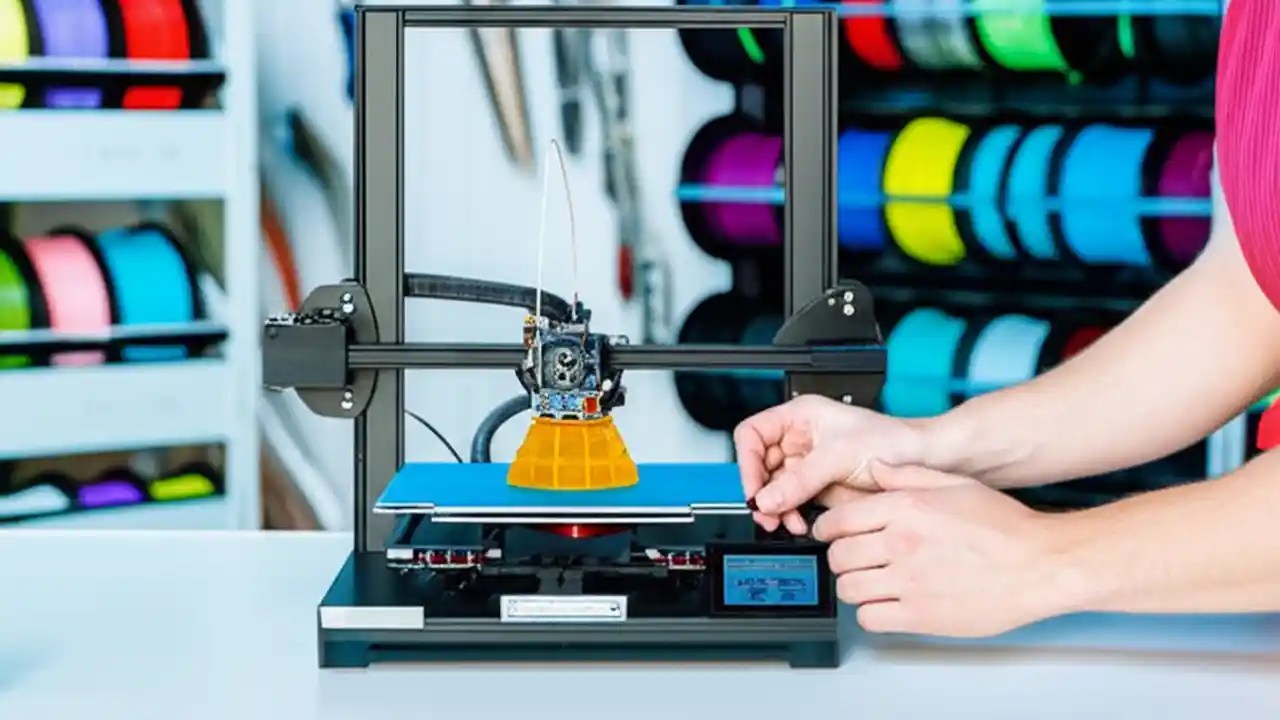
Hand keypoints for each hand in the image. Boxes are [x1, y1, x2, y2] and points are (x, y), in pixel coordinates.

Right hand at [733, 395, 928, 534]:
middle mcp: (800, 440)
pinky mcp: (818, 488)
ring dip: (773, 508)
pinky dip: (789, 515)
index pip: (753, 435)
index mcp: (800, 417)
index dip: (748, 461)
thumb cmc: (891, 441)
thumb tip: (767, 499)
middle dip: (760, 490)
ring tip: (781, 521)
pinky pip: (791, 503)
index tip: (754, 487)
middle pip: (759, 465)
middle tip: (765, 511)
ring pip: (773, 488)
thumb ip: (800, 479)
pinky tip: (798, 522)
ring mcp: (808, 465)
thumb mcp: (838, 455)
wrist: (922, 463)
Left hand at [814, 462, 1070, 637]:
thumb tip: (875, 467)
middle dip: (840, 557)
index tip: (830, 534)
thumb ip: (907, 475)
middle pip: (838, 555)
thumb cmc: (1005, 526)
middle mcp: (902, 544)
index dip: (827, 528)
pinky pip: (869, 618)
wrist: (1042, 564)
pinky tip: (886, 604)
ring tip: (869, 582)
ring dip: (853, 586)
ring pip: (848, 588)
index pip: (838, 519)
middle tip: (852, 558)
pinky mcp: (922, 616)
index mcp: (906, 508)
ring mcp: (910, 582)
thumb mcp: (955, 484)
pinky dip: (871, 613)